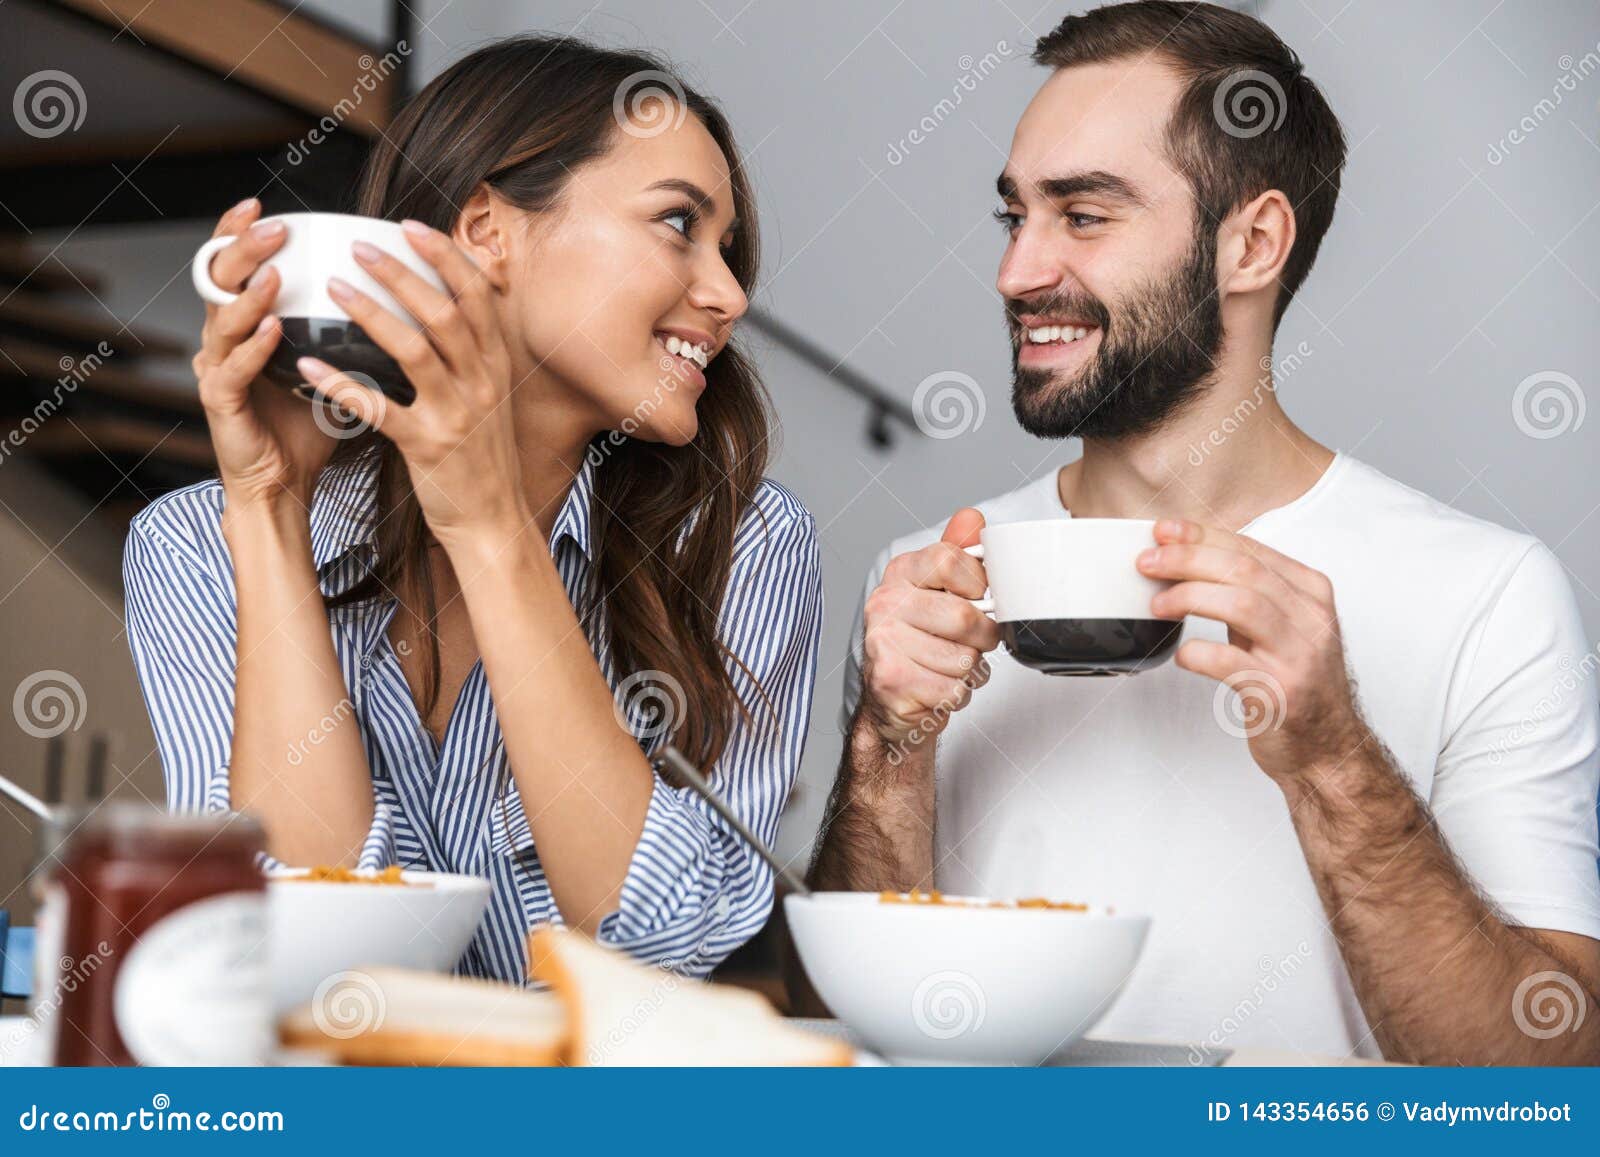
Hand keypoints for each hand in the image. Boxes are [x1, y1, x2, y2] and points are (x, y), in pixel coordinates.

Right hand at [192, 199, 342, 507]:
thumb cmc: (306, 424)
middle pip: (220, 282)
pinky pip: (234, 371)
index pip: (236, 269)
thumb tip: (398, 297)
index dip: (239, 234)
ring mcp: (217, 371)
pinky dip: (254, 348)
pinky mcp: (221, 405)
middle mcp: (224, 341)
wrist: (283, 483)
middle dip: (243, 250)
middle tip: (270, 227)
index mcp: (246, 326)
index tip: (260, 204)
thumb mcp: (331, 367)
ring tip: (273, 272)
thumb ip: (347, 331)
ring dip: (250, 295)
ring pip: (223, 321)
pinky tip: (274, 329)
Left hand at [294, 219, 528, 547]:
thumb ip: (471, 355)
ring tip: (333, 288)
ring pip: (414, 351)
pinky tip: (307, 362)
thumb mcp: (489, 397)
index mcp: (496, 365)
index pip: (477, 296)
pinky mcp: (427, 446)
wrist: (494, 522)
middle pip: (443, 313)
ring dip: (370, 314)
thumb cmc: (482, 458)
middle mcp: (481, 383)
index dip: (445, 256)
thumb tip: (442, 308)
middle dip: (401, 273)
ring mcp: (456, 414)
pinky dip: (341, 383)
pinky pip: (379, 407)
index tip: (411, 227)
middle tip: (359, 246)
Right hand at [859, 508, 1000, 748]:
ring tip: (947, 666)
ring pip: (962, 658)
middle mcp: (885, 603)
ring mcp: (884, 641)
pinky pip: (952, 689)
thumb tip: (971, 519)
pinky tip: (937, 686)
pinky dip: (956, 695)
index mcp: (902, 573)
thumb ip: (959, 555)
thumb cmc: (922, 641)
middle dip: (981, 637)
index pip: (952, 561)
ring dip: (968, 671)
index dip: (978, 585)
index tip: (976, 598)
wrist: (890, 698)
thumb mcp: (940, 592)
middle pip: (963, 616)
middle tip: (970, 642)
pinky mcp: (891, 679)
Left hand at [1136, 519, 1370, 786]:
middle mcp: (1311, 619)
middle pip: (1243, 570)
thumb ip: (1245, 591)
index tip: (1163, 532)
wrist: (1327, 747)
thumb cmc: (1295, 682)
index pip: (1250, 549)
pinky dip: (1199, 653)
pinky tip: (1182, 654)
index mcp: (1309, 593)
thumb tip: (1184, 557)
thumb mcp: (1279, 626)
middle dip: (1187, 559)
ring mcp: (1299, 656)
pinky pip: (1233, 663)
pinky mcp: (1282, 694)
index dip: (1201, 536)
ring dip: (1190, 597)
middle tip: (1148, 562)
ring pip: (1243, 604)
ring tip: (1158, 604)